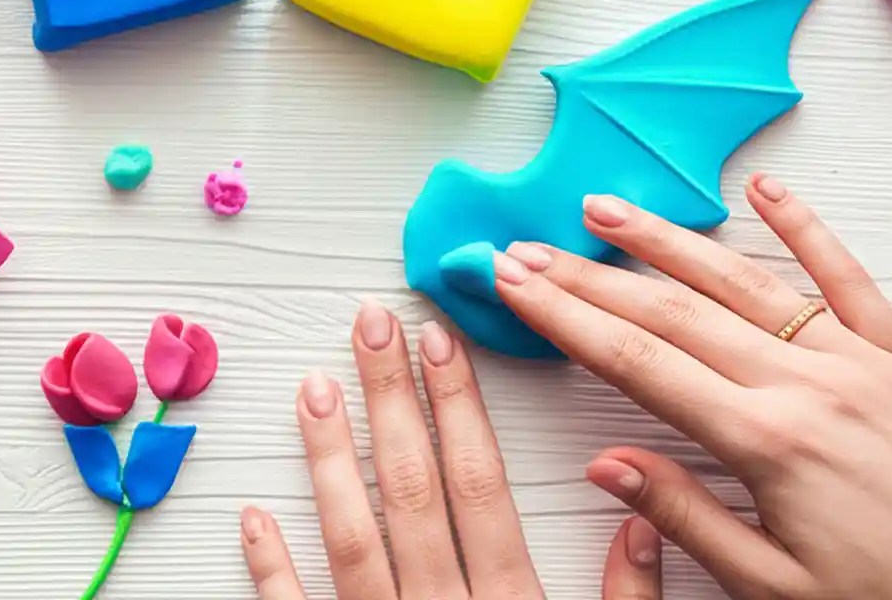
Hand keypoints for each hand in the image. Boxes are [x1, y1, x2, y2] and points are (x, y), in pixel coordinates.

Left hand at [240, 302, 662, 598]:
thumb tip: (638, 516)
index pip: (480, 484)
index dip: (459, 407)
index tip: (439, 342)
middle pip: (413, 488)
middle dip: (391, 400)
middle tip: (370, 324)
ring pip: (352, 536)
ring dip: (332, 458)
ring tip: (314, 385)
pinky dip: (271, 567)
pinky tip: (252, 513)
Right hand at [492, 174, 891, 598]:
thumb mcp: (773, 587)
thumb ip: (686, 517)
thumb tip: (606, 464)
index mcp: (768, 443)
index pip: (637, 363)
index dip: (565, 318)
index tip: (516, 285)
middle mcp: (808, 386)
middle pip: (672, 313)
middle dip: (589, 277)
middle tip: (530, 250)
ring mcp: (858, 362)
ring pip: (743, 281)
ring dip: (666, 242)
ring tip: (608, 212)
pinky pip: (847, 278)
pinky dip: (806, 227)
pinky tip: (764, 191)